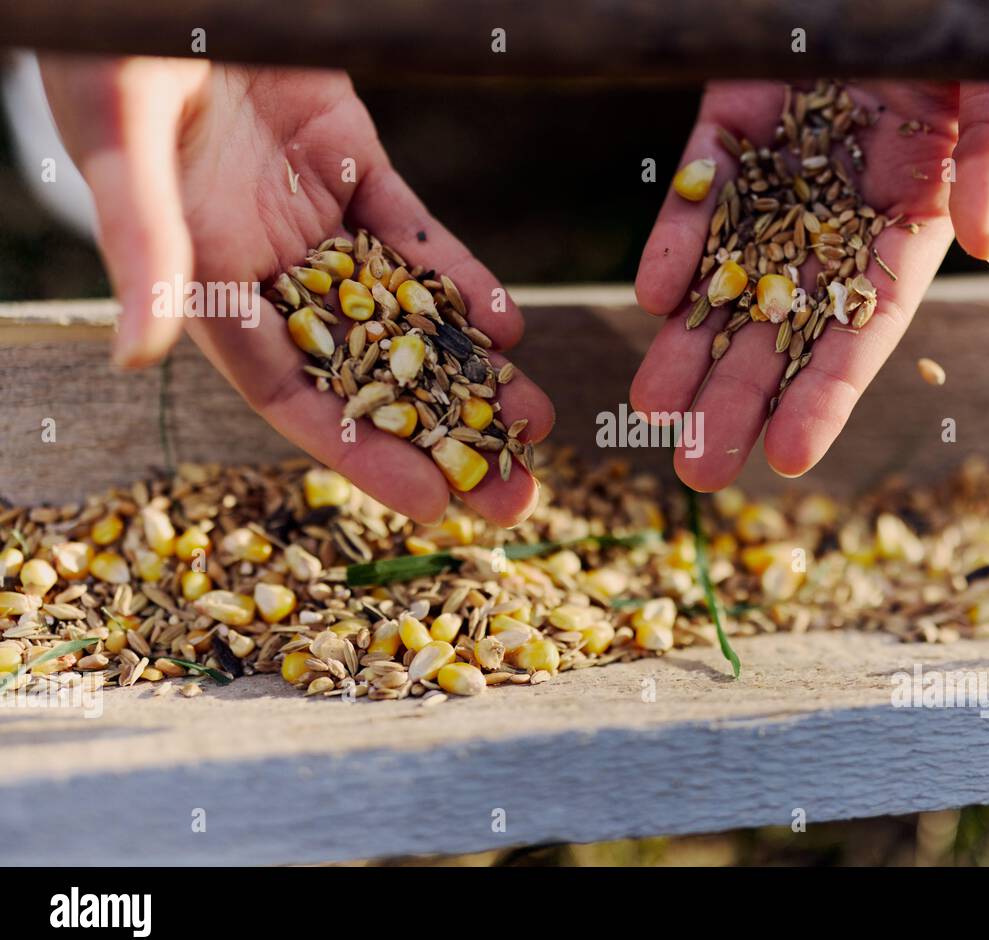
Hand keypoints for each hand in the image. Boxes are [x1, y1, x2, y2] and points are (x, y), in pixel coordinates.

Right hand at [39, 55, 551, 525]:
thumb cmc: (118, 49)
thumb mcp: (123, 143)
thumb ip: (142, 244)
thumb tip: (137, 353)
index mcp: (204, 282)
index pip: (290, 391)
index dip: (361, 450)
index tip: (432, 503)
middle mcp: (265, 267)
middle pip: (364, 371)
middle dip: (438, 433)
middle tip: (512, 493)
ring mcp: (313, 219)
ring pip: (403, 312)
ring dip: (468, 369)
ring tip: (532, 421)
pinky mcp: (352, 164)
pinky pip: (414, 236)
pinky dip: (461, 278)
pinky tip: (508, 323)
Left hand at [632, 80, 988, 489]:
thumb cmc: (970, 22)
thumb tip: (987, 245)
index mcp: (910, 221)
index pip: (864, 326)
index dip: (827, 393)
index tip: (789, 456)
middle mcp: (838, 213)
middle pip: (781, 321)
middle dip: (738, 395)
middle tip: (696, 469)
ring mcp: (780, 171)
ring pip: (727, 273)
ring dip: (688, 343)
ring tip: (652, 408)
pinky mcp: (733, 123)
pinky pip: (701, 191)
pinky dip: (675, 240)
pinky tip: (653, 297)